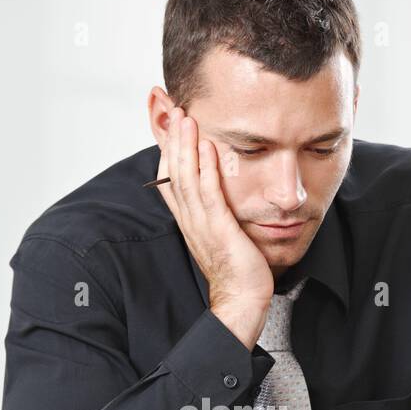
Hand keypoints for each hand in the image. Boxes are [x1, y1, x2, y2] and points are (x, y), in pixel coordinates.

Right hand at [157, 107, 272, 347]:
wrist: (242, 300)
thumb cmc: (238, 269)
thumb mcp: (220, 235)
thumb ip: (214, 213)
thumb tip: (215, 193)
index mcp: (188, 220)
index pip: (170, 179)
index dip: (168, 150)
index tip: (170, 124)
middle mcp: (189, 220)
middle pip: (173, 172)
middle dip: (173, 139)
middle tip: (173, 109)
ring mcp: (201, 225)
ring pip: (186, 178)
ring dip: (185, 147)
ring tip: (185, 118)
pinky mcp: (219, 229)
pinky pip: (209, 194)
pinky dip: (206, 169)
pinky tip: (208, 147)